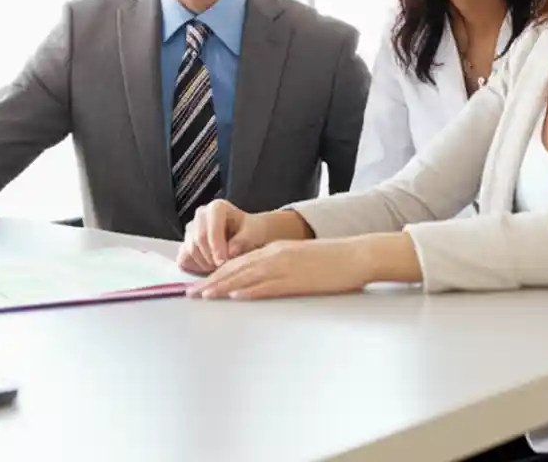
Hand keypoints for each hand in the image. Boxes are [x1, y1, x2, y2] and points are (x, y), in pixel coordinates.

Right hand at [177, 200, 257, 272]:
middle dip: (210, 257)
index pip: (210, 229)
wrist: (248, 235)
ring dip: (204, 263)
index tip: (224, 263)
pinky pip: (183, 257)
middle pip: (198, 239)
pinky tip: (209, 268)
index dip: (216, 248)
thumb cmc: (252, 232)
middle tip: (223, 268)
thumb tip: (230, 252)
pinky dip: (194, 266)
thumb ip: (243, 241)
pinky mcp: (186, 242)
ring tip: (220, 268)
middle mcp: (200, 214)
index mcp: (217, 208)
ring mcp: (191, 228)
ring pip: (190, 249)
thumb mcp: (254, 233)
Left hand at [186, 238, 373, 299]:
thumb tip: (259, 281)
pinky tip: (236, 297)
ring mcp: (285, 267)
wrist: (357, 254)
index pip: (238, 261)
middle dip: (211, 281)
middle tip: (190, 293)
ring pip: (246, 277)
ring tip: (204, 296)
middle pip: (236, 269)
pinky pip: (268, 286)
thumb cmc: (331, 260)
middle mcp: (275, 255)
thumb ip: (279, 265)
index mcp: (275, 249)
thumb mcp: (299, 258)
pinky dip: (250, 291)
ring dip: (223, 287)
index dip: (217, 273)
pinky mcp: (297, 280)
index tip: (201, 284)